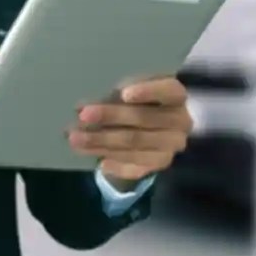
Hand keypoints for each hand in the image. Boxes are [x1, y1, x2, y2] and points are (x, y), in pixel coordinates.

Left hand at [68, 77, 192, 188]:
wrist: (162, 125)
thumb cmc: (142, 99)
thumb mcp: (134, 88)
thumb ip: (116, 94)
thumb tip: (82, 108)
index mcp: (176, 95)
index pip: (166, 91)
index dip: (147, 92)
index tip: (124, 93)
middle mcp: (180, 121)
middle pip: (143, 119)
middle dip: (111, 117)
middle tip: (82, 116)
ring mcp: (171, 146)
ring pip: (135, 144)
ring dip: (103, 142)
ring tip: (76, 139)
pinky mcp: (161, 163)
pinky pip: (137, 167)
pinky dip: (117, 165)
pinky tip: (100, 163)